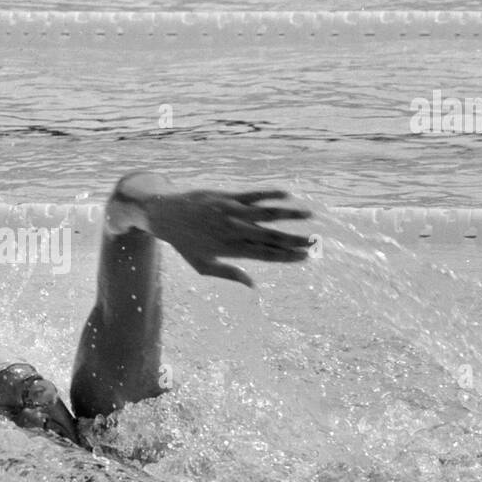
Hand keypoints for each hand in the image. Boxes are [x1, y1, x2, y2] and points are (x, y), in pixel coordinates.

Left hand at [146, 188, 311, 286]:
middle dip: (294, 240)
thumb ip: (230, 274)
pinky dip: (270, 194)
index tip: (306, 258)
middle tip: (315, 242)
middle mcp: (233, 232)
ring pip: (265, 214)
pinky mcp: (227, 197)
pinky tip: (288, 194)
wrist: (165, 215)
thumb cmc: (185, 243)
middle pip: (270, 237)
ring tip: (309, 215)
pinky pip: (253, 195)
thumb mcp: (203, 266)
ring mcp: (231, 213)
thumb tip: (254, 286)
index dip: (287, 257)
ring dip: (289, 215)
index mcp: (231, 251)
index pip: (266, 255)